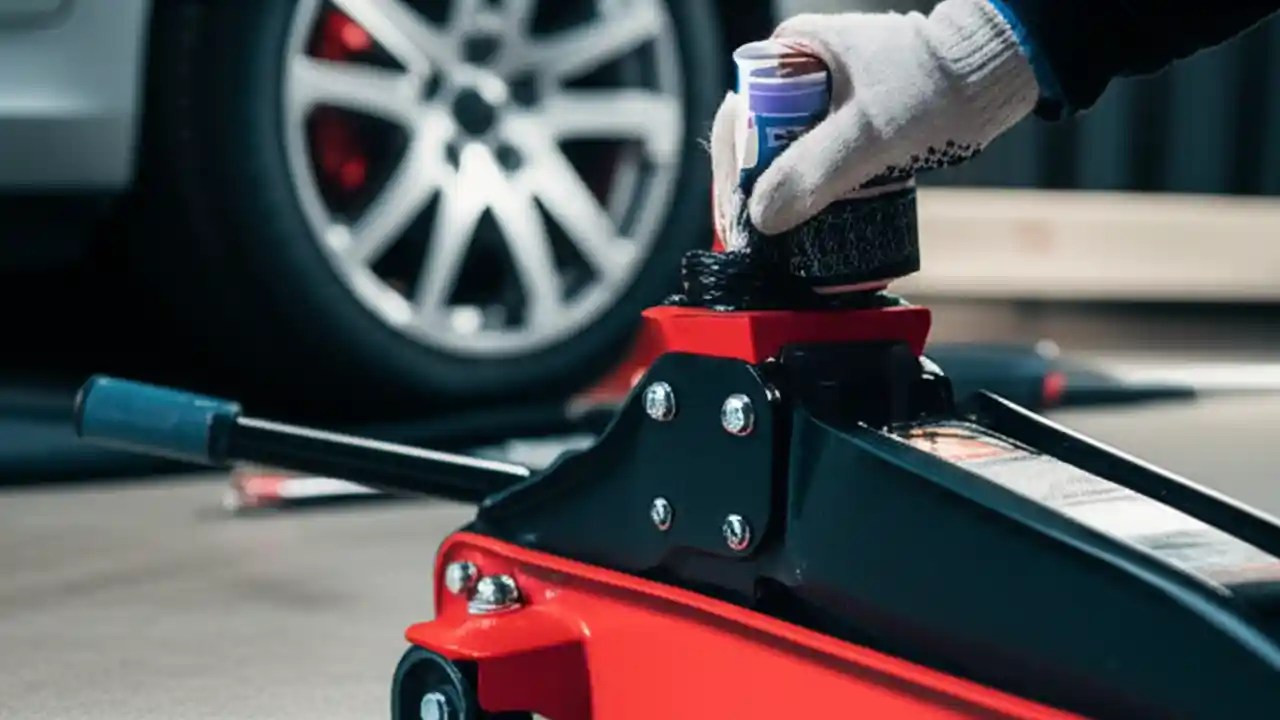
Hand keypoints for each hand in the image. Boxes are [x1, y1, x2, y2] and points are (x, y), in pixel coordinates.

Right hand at [712, 0, 1039, 240]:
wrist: (996, 73)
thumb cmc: (935, 86)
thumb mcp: (870, 131)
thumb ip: (815, 171)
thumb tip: (762, 218)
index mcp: (790, 54)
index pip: (737, 120)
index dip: (731, 175)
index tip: (737, 220)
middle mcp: (798, 72)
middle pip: (755, 142)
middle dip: (753, 193)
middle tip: (756, 241)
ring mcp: (824, 97)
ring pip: (784, 154)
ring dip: (781, 197)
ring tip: (780, 241)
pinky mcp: (850, 120)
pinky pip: (816, 159)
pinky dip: (812, 191)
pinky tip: (811, 224)